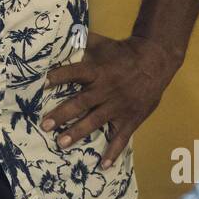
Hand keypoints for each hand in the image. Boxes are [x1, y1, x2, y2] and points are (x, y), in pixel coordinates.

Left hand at [43, 34, 182, 166]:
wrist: (156, 61)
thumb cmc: (124, 53)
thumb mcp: (103, 44)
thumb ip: (83, 42)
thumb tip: (62, 34)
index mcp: (99, 71)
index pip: (76, 72)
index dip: (60, 77)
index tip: (42, 83)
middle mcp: (107, 90)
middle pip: (82, 102)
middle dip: (62, 114)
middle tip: (45, 125)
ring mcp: (119, 106)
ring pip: (96, 121)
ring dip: (78, 133)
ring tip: (62, 144)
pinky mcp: (131, 118)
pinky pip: (121, 137)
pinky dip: (113, 152)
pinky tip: (103, 165)